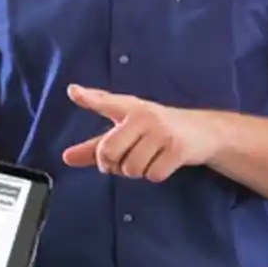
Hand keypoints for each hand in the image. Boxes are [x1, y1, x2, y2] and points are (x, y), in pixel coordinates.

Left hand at [62, 84, 219, 181]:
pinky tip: (163, 162)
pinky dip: (155, 175)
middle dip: (112, 165)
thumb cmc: (155, 131)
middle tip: (122, 160)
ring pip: (131, 168)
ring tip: (148, 157)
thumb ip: (95, 146)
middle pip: (109, 152)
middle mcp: (143, 116)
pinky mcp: (178, 148)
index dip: (89, 98)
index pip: (105, 102)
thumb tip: (65, 158)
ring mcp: (162, 131)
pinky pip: (153, 175)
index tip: (73, 91)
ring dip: (136, 171)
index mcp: (128, 108)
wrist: (202, 131)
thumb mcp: (126, 131)